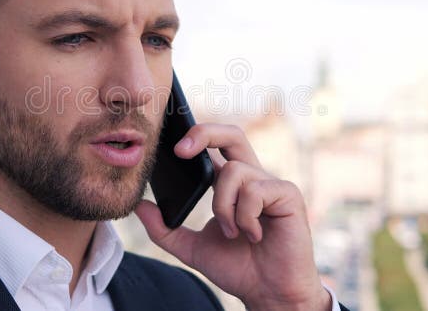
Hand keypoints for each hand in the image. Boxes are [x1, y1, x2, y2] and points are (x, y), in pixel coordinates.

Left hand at [135, 123, 331, 310]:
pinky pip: (255, 190)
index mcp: (231, 185)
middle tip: (181, 150)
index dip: (194, 137)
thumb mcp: (192, 248)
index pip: (215, 147)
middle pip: (232, 134)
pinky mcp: (288, 195)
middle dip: (205, 132)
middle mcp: (252, 178)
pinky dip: (244, 216)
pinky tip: (253, 235)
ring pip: (234, 171)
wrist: (269, 294)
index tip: (171, 148)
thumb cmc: (238, 269)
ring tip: (232, 232)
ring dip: (223, 206)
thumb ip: (165, 229)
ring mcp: (271, 185)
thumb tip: (139, 206)